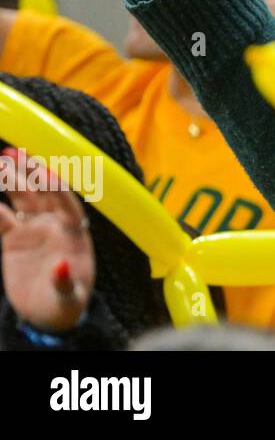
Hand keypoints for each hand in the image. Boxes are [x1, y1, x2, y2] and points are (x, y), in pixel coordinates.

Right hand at [0, 149, 94, 332]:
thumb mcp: (68, 297)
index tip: (47, 174)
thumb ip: (65, 282)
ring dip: (12, 179)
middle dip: (31, 173)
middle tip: (14, 153)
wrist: (48, 313)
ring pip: (22, 198)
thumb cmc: (66, 303)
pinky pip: (2, 218)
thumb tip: (61, 267)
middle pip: (43, 193)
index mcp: (75, 233)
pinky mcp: (14, 238)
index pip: (68, 205)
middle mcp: (56, 224)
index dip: (59, 189)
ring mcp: (35, 228)